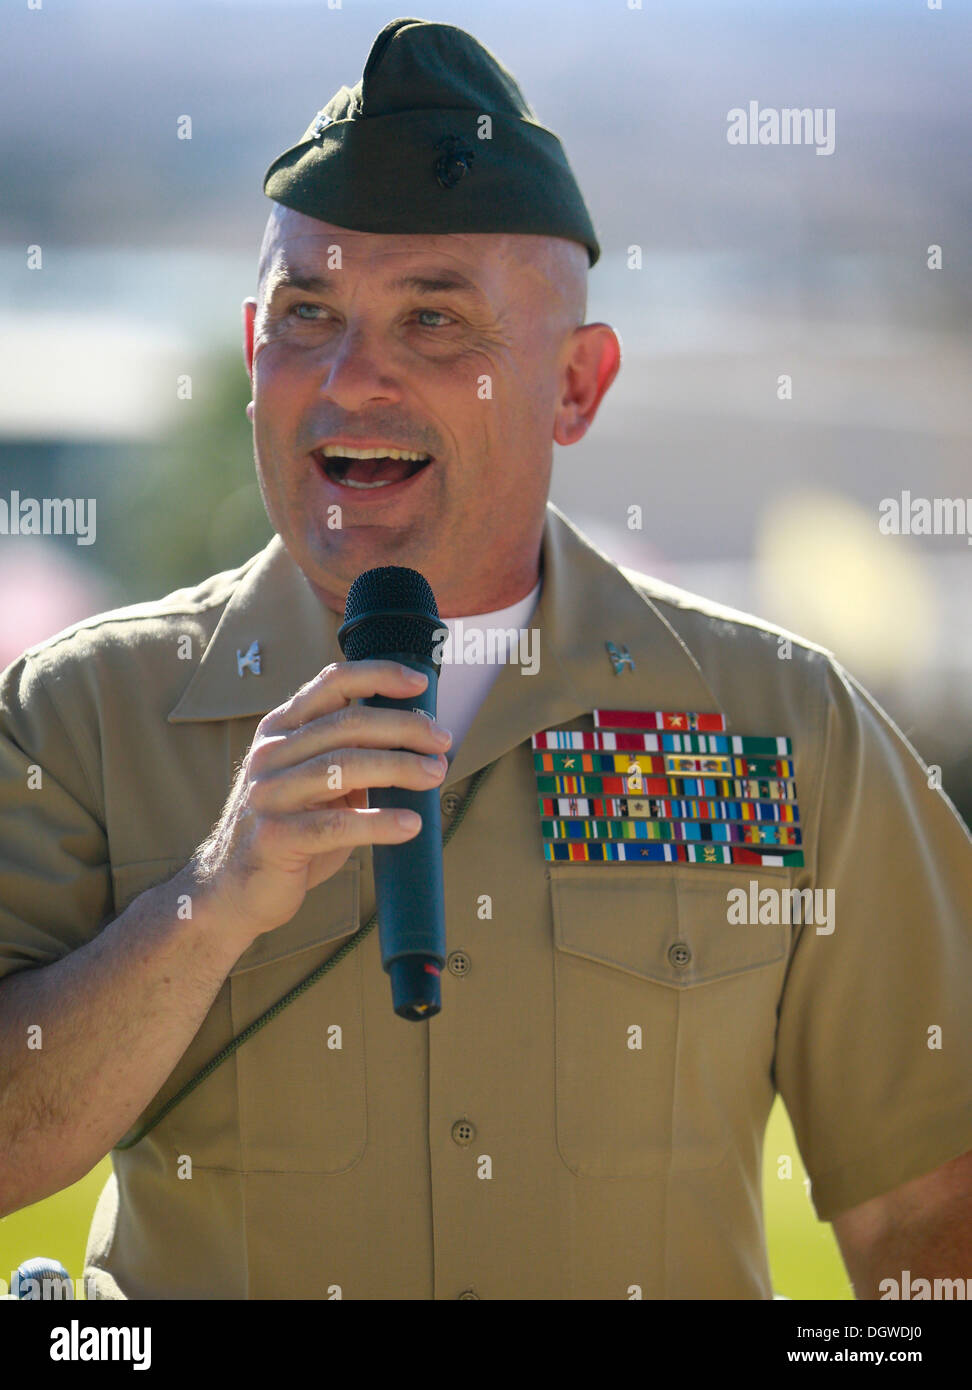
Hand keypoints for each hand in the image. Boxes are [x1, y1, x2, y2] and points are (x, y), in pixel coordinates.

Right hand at [189, 661, 450, 940]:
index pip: (331, 684)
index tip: (420, 684)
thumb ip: (351, 756)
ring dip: (399, 767)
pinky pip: (336, 825)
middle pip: (347, 725)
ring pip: (344, 768)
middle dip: (403, 727)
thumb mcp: (317, 783)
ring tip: (435, 775)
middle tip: (442, 741)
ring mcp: (268, 794)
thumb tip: (420, 742)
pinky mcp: (274, 837)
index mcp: (281, 730)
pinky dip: (380, 821)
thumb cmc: (289, 830)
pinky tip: (411, 824)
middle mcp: (270, 754)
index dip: (378, 676)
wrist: (233, 888)